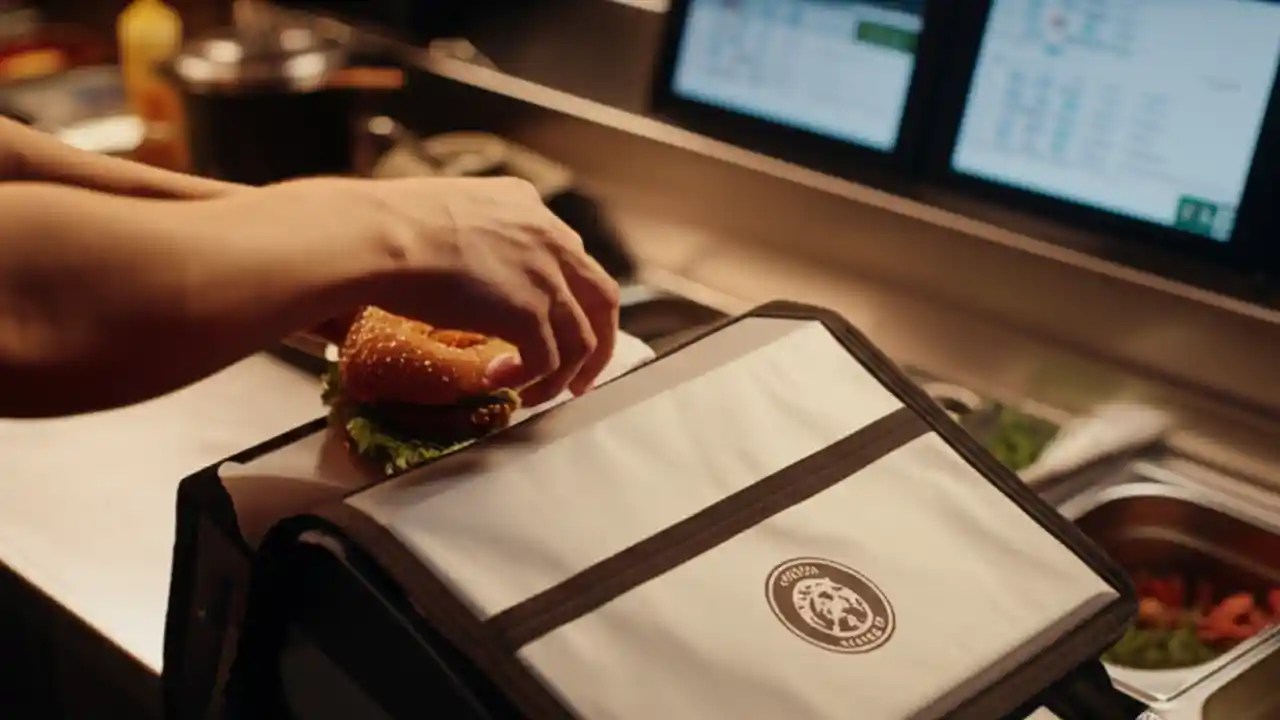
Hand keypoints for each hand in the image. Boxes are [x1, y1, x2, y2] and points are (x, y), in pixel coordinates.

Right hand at [335, 176, 620, 405]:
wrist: (379, 236)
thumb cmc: (389, 225)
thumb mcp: (449, 212)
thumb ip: (474, 235)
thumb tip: (458, 267)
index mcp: (526, 206)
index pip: (570, 254)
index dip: (570, 297)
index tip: (561, 324)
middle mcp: (548, 236)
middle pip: (601, 297)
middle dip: (597, 343)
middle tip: (581, 376)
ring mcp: (544, 276)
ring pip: (581, 339)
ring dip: (562, 375)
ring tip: (536, 395)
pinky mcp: (530, 312)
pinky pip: (548, 361)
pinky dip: (531, 381)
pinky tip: (500, 383)